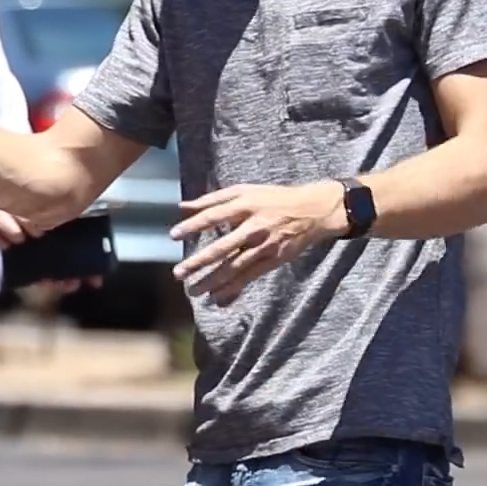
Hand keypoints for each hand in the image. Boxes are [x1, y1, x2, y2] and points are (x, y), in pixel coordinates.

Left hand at [168, 181, 345, 299]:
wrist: (313, 210)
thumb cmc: (273, 198)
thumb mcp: (245, 190)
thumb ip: (212, 199)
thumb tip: (182, 206)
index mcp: (245, 205)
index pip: (214, 216)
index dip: (193, 225)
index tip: (173, 235)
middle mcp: (254, 227)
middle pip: (222, 247)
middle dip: (199, 262)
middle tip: (178, 273)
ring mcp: (264, 246)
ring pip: (234, 266)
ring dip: (213, 281)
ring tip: (193, 291)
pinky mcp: (273, 260)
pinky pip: (249, 276)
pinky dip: (233, 287)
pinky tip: (217, 295)